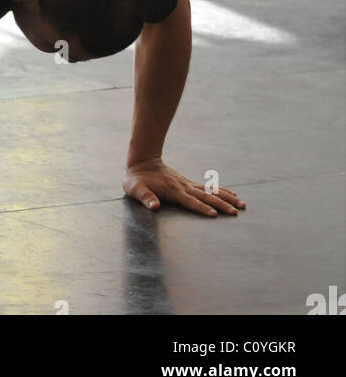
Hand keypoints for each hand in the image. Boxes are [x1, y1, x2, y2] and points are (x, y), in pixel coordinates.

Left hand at [123, 158, 245, 216]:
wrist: (142, 162)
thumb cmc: (137, 180)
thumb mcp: (135, 189)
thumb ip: (145, 198)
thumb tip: (154, 206)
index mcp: (172, 190)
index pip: (190, 201)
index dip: (201, 208)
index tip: (214, 214)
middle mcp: (183, 187)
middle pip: (206, 196)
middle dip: (222, 204)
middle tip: (236, 212)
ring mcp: (188, 184)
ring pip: (211, 191)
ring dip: (227, 197)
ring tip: (242, 204)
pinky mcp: (189, 184)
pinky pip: (208, 188)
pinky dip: (221, 190)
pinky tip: (232, 194)